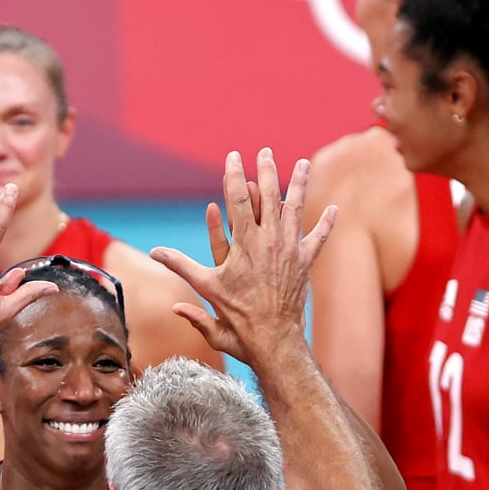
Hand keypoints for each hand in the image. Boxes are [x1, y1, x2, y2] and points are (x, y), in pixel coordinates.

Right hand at [151, 149, 334, 365]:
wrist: (273, 338)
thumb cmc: (237, 316)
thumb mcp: (205, 289)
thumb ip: (181, 267)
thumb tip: (154, 253)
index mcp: (245, 243)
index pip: (237, 200)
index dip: (234, 175)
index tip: (233, 157)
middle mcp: (270, 241)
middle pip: (270, 196)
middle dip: (267, 171)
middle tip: (265, 151)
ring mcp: (290, 250)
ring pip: (296, 209)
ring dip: (300, 184)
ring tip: (304, 163)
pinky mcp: (305, 262)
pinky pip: (319, 238)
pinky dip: (326, 223)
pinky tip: (335, 209)